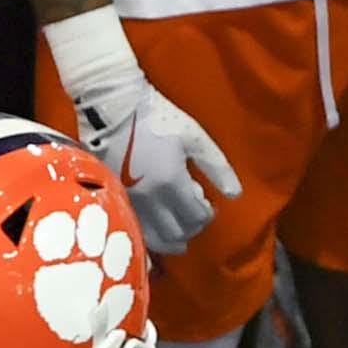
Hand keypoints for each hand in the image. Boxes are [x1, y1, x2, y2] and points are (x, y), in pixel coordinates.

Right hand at [45, 6, 240, 252]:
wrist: (113, 109)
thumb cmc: (158, 118)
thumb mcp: (194, 137)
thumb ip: (217, 167)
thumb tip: (235, 195)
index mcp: (170, 183)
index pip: (195, 218)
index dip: (206, 216)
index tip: (208, 205)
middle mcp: (149, 200)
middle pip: (176, 234)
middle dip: (191, 229)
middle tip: (195, 215)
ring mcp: (128, 202)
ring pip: (153, 239)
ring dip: (170, 237)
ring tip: (177, 225)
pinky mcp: (113, 200)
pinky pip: (135, 229)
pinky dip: (151, 233)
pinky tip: (156, 224)